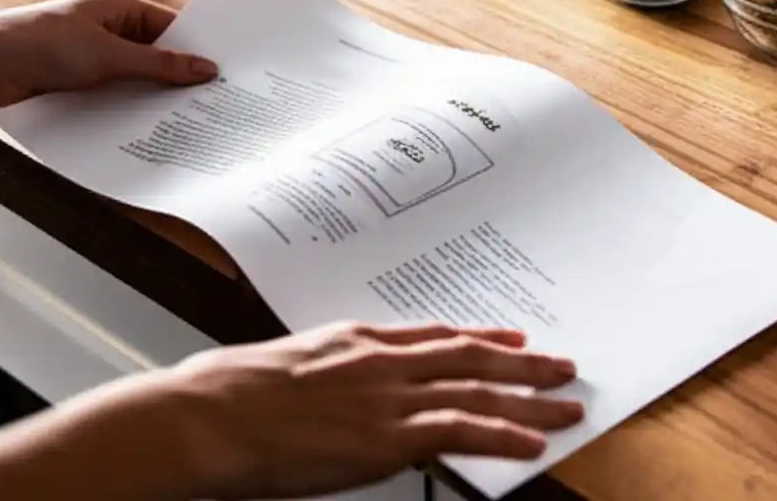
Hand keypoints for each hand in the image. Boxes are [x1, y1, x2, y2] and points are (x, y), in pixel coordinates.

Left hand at [0, 0, 217, 105]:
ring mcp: (93, 55)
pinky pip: (115, 92)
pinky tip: (147, 124)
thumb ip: (160, 65)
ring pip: (136, 76)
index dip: (197, 46)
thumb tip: (205, 68)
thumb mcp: (111, 56)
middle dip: (179, 75)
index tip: (224, 70)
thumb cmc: (43, 45)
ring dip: (153, 94)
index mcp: (120, 8)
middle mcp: (110, 28)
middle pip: (157, 52)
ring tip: (186, 117)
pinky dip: (129, 105)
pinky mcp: (78, 79)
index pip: (172, 25)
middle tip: (213, 100)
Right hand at [161, 321, 582, 499]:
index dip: (479, 337)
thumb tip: (331, 395)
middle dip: (522, 363)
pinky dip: (503, 435)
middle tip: (561, 363)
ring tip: (567, 404)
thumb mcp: (287, 369)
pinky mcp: (388, 435)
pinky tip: (531, 442)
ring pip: (479, 391)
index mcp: (357, 342)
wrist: (209, 415)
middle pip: (470, 357)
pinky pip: (462, 431)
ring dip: (529, 398)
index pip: (434, 335)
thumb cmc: (229, 394)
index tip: (509, 337)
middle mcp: (383, 361)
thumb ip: (326, 376)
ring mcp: (389, 396)